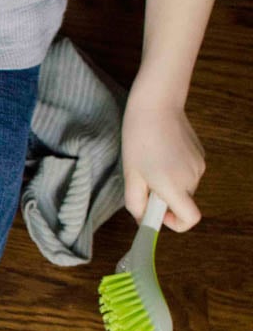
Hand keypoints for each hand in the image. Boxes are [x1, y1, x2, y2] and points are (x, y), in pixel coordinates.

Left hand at [121, 90, 205, 231]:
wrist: (155, 106)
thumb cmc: (138, 141)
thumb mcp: (130, 176)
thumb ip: (136, 203)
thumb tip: (143, 219)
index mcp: (174, 186)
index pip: (190, 219)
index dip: (174, 224)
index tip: (157, 213)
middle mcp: (192, 178)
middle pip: (182, 203)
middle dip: (163, 199)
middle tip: (144, 180)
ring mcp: (199, 166)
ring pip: (183, 187)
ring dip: (167, 183)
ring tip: (150, 162)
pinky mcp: (200, 155)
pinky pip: (187, 173)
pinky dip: (174, 171)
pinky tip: (161, 152)